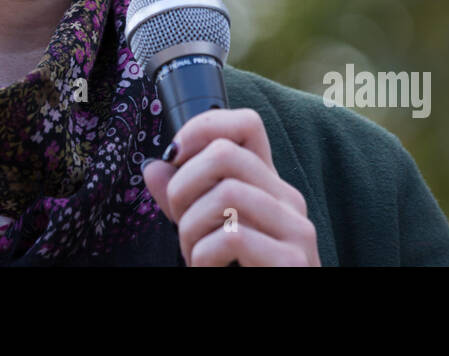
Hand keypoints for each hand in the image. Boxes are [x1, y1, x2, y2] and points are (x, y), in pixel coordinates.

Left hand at [142, 107, 320, 266]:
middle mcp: (287, 200)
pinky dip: (204, 257)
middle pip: (225, 152)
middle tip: (179, 223)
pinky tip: (208, 271)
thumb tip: (153, 167)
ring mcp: (295, 229)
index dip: (202, 126)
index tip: (174, 156)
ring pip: (227, 192)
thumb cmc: (242, 276)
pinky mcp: (292, 261)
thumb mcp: (207, 233)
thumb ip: (184, 201)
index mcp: (268, 186)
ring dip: (191, 228)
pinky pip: (233, 237)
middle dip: (183, 187)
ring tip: (194, 256)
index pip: (246, 124)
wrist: (281, 325)